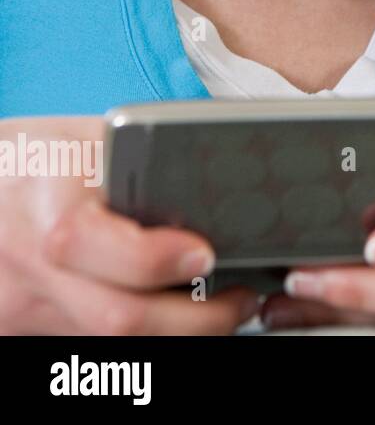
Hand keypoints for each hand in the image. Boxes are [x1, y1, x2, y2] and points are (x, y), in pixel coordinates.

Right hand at [0, 116, 260, 334]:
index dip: (168, 262)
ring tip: (213, 310)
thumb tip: (215, 177)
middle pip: (122, 320)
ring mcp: (25, 311)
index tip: (208, 255)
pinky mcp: (23, 332)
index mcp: (55, 214)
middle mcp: (36, 271)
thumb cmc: (23, 161)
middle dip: (200, 320)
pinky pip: (89, 343)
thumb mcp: (81, 142)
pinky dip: (136, 336)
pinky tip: (163, 315)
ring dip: (174, 333)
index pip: (117, 255)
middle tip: (240, 301)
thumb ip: (141, 164)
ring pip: (112, 344)